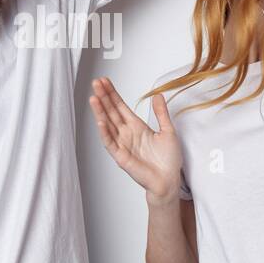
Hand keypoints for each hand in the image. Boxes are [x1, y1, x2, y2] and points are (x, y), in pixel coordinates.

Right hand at [89, 77, 184, 202]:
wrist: (169, 180)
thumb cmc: (169, 160)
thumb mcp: (168, 131)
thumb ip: (161, 113)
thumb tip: (157, 95)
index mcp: (136, 126)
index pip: (120, 107)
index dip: (112, 94)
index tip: (105, 82)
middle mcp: (127, 134)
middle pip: (111, 112)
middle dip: (104, 97)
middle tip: (96, 83)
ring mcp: (122, 144)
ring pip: (108, 125)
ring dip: (100, 112)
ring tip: (94, 98)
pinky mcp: (121, 156)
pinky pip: (110, 143)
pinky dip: (105, 132)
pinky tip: (100, 121)